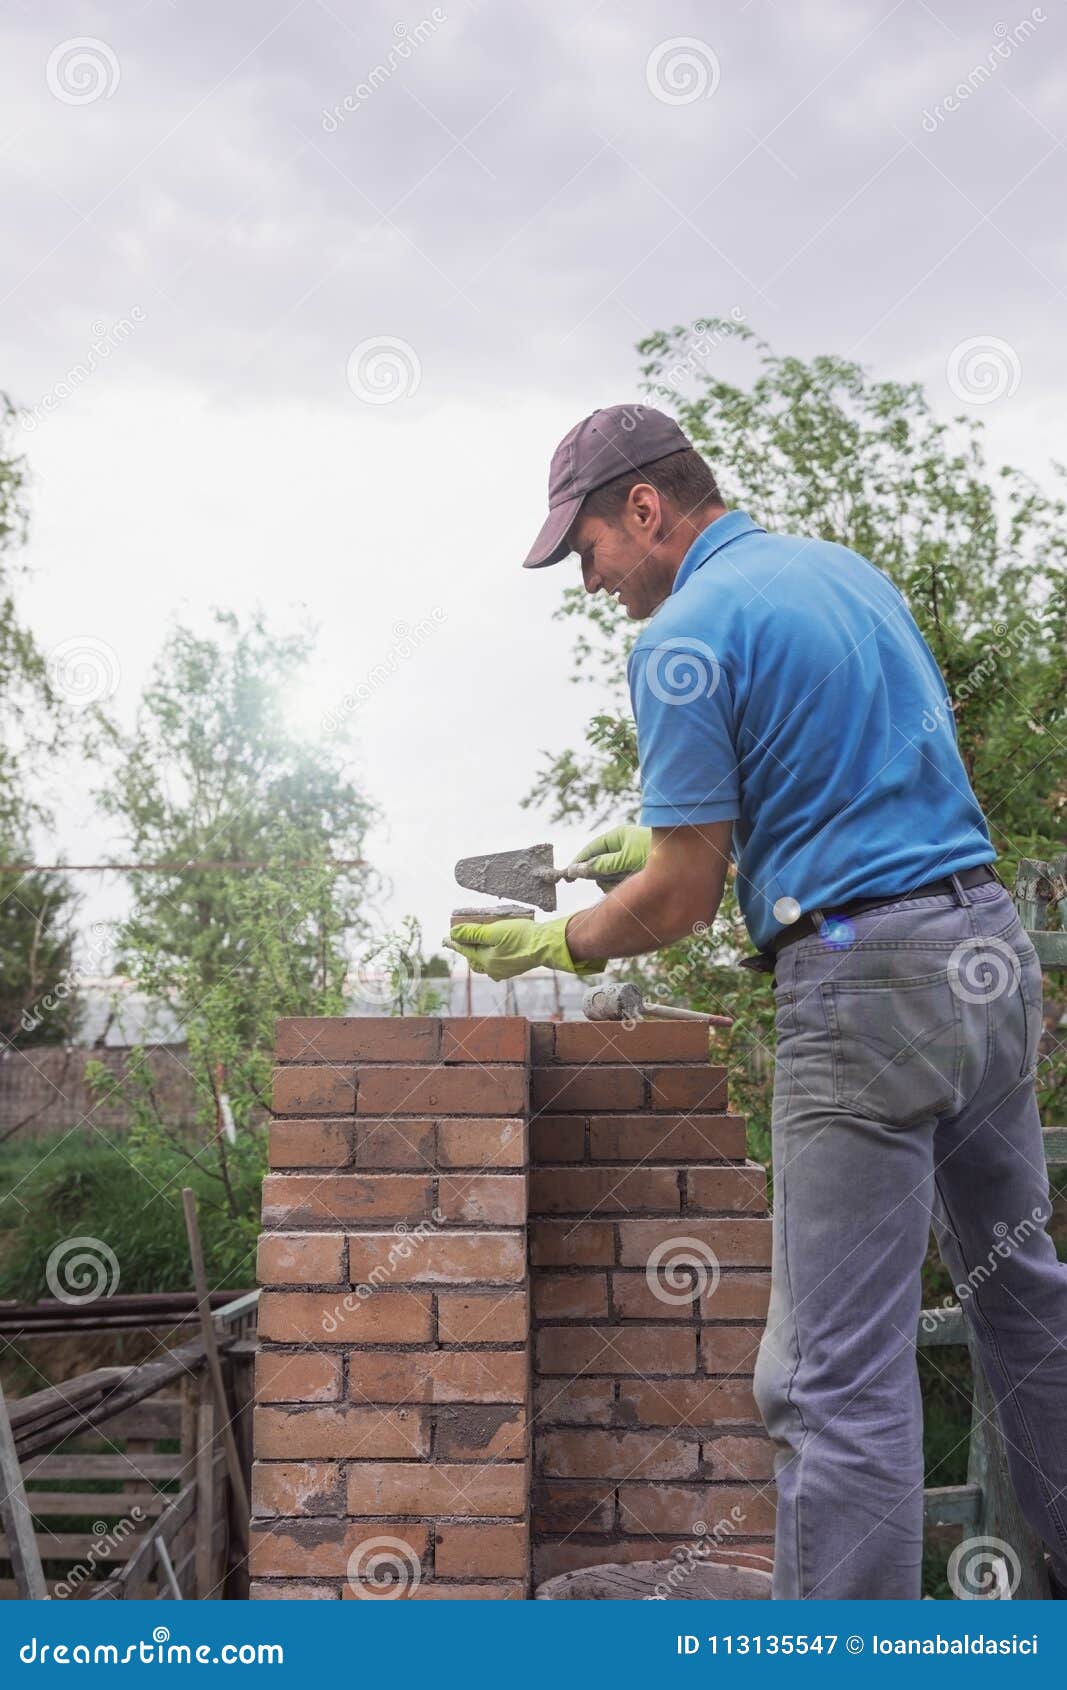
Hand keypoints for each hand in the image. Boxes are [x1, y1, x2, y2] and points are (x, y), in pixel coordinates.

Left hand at [445, 915, 604, 981]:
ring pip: (486, 963)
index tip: (446, 938)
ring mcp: (505, 970)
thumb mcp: (494, 931)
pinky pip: (497, 964)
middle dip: (467, 950)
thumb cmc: (522, 936)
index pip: (465, 950)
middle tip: (463, 939)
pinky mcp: (515, 967)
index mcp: (486, 961)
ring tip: (478, 943)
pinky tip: (496, 948)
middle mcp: (494, 969)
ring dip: (480, 953)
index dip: (455, 942)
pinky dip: (492, 955)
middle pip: (474, 960)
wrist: (547, 945)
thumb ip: (473, 933)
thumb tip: (454, 933)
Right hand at [568, 824, 651, 892]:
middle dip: (601, 876)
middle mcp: (621, 847)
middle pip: (599, 864)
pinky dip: (622, 886)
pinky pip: (620, 882)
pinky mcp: (636, 871)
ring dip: (614, 882)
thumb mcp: (627, 859)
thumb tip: (579, 869)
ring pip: (609, 876)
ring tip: (630, 880)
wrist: (685, 860)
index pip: (591, 849)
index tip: (567, 876)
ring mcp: (629, 859)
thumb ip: (603, 865)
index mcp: (618, 836)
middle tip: (612, 880)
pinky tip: (632, 885)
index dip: (579, 862)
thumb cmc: (657, 853)